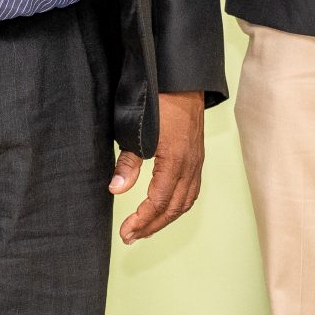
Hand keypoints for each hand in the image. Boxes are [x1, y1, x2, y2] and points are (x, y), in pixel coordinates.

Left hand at [110, 90, 204, 242]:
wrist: (182, 78)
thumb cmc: (157, 100)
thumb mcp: (134, 131)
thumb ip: (127, 163)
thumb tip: (116, 190)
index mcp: (175, 160)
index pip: (159, 202)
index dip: (142, 220)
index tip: (126, 232)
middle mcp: (190, 164)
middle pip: (175, 207)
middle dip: (153, 226)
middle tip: (131, 236)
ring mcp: (197, 159)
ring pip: (186, 200)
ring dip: (167, 218)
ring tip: (147, 228)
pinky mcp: (197, 154)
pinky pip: (193, 188)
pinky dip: (179, 203)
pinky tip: (167, 206)